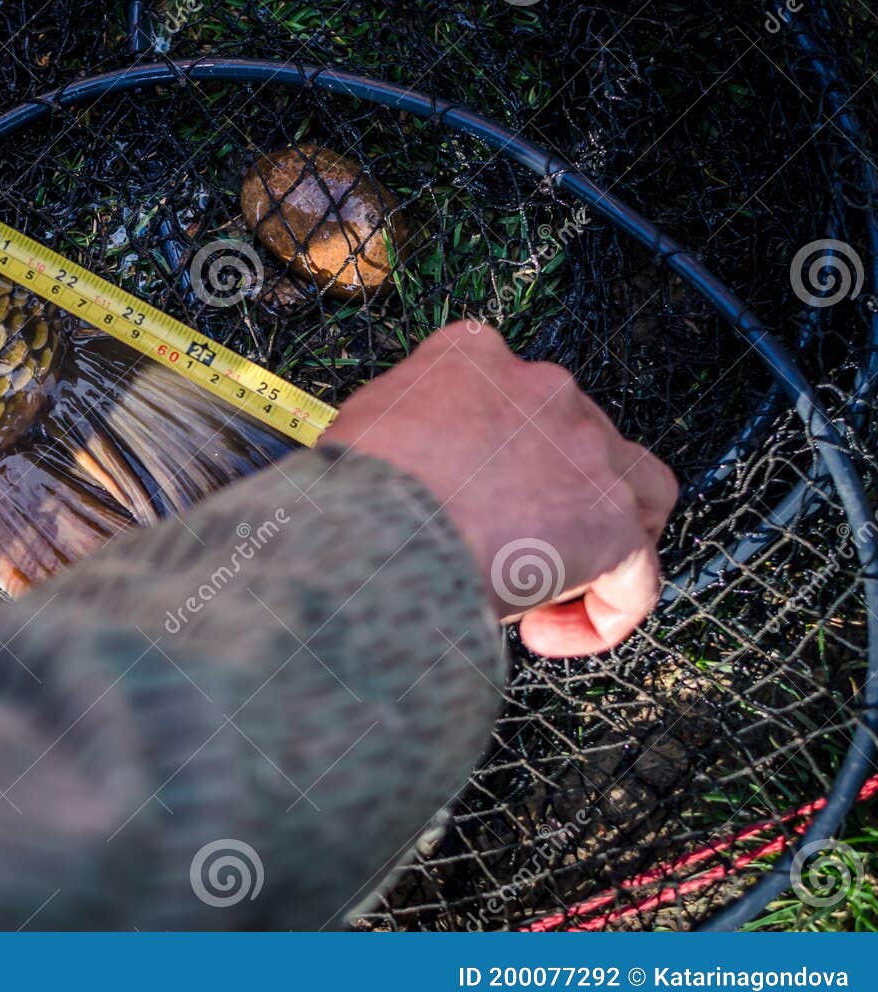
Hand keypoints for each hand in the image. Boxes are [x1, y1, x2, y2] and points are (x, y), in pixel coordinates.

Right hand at [321, 322, 677, 656]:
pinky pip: (637, 575)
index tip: (469, 495)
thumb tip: (403, 472)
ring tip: (561, 584)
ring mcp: (586, 449)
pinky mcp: (611, 520)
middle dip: (551, 493)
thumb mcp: (364, 426)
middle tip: (504, 544)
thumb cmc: (352, 486)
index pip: (509, 389)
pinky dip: (605, 611)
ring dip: (608, 536)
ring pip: (638, 490)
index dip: (498, 449)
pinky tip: (546, 636)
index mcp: (473, 355)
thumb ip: (402, 431)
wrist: (375, 527)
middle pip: (576, 437)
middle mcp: (541, 388)